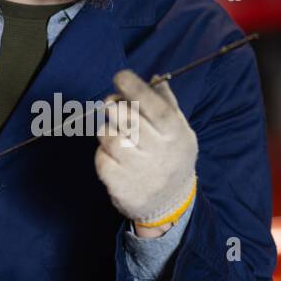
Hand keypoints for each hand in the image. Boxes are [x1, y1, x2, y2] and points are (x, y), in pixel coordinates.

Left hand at [94, 70, 197, 227]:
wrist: (171, 204)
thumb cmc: (172, 157)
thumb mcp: (179, 130)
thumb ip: (166, 103)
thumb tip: (155, 78)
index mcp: (176, 135)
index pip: (155, 107)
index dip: (135, 88)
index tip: (120, 76)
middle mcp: (160, 154)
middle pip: (127, 119)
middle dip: (114, 106)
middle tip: (112, 105)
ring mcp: (141, 173)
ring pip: (109, 138)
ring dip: (107, 131)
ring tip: (116, 134)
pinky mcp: (122, 188)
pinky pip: (101, 160)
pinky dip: (102, 154)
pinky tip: (113, 156)